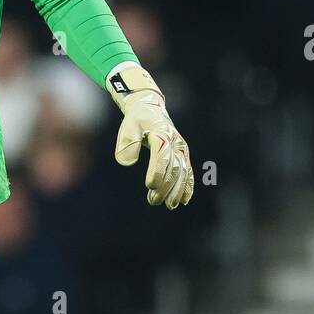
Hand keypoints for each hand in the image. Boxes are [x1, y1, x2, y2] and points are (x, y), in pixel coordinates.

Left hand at [106, 64, 193, 208]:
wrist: (150, 108)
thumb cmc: (137, 119)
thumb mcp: (128, 126)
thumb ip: (127, 142)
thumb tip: (126, 163)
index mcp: (162, 134)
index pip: (161, 156)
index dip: (157, 171)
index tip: (149, 186)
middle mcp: (175, 142)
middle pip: (174, 167)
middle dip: (165, 186)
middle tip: (154, 202)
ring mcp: (181, 148)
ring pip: (183, 172)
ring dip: (177, 190)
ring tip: (169, 205)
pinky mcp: (183, 154)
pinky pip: (188, 171)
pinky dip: (188, 186)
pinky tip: (184, 200)